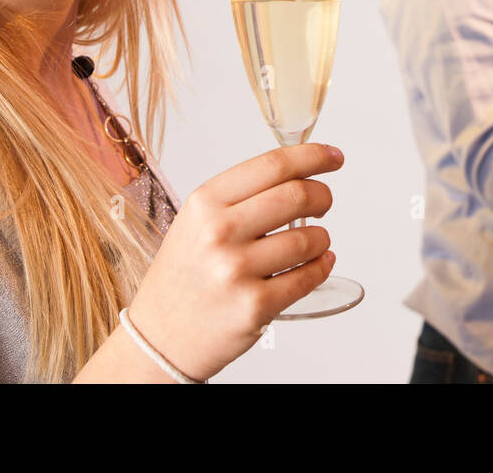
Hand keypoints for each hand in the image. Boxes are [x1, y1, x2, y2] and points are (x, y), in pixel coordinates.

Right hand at [125, 143, 341, 381]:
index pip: (273, 165)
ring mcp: (236, 271)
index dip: (313, 156)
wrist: (159, 337)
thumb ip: (241, 197)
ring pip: (309, 238)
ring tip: (314, 242)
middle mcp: (218, 232)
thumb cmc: (184, 276)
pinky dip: (321, 267)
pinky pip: (308, 277)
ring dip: (322, 238)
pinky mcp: (254, 306)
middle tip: (324, 202)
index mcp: (205, 203)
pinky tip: (318, 264)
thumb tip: (299, 173)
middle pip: (298, 195)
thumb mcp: (196, 222)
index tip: (333, 157)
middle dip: (323, 196)